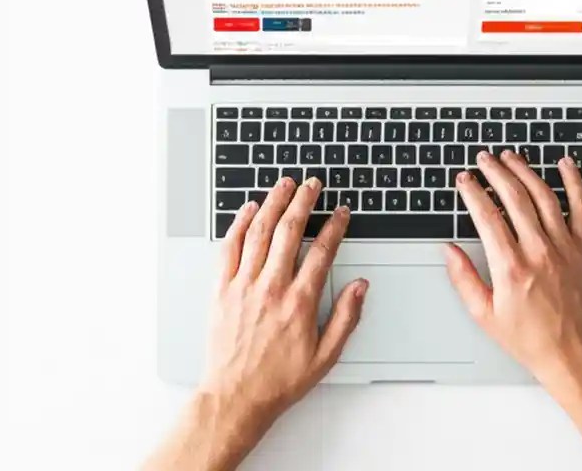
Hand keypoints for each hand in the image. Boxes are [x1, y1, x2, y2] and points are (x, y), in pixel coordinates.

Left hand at [202, 176, 365, 425]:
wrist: (235, 397)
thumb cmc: (278, 380)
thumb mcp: (326, 356)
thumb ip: (346, 317)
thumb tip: (361, 287)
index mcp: (299, 302)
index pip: (322, 251)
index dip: (334, 226)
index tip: (340, 213)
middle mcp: (271, 288)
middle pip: (289, 231)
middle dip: (304, 201)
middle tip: (312, 184)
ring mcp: (243, 286)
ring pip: (259, 232)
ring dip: (273, 203)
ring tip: (284, 185)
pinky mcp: (221, 290)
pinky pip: (229, 247)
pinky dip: (239, 224)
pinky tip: (248, 209)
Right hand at [444, 150, 581, 384]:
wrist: (573, 352)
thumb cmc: (531, 338)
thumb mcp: (485, 315)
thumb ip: (464, 279)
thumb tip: (449, 251)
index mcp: (511, 267)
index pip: (487, 216)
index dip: (472, 192)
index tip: (464, 180)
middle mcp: (539, 252)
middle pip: (514, 197)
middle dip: (495, 172)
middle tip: (484, 160)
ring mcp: (564, 247)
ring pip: (544, 196)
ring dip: (525, 171)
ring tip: (511, 157)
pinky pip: (581, 207)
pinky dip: (574, 182)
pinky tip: (565, 165)